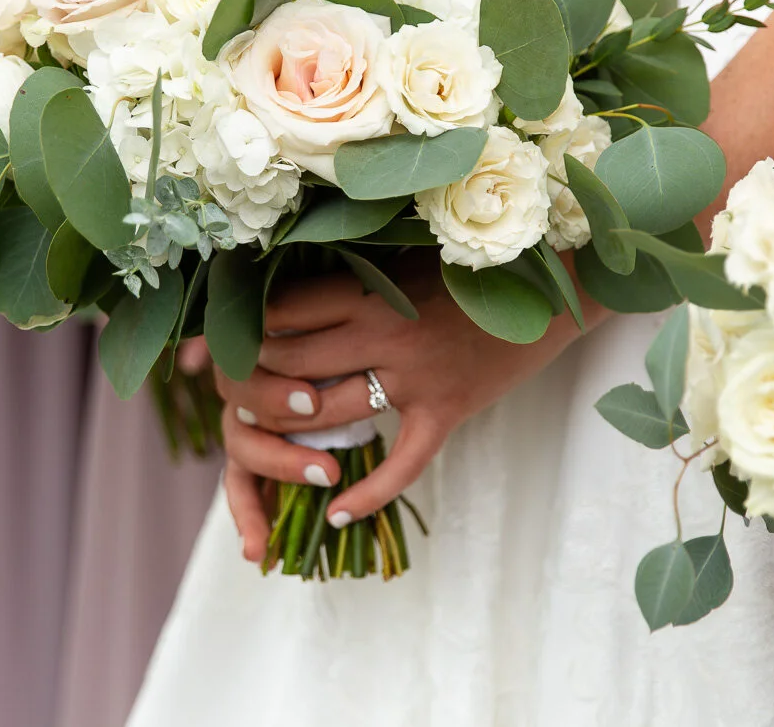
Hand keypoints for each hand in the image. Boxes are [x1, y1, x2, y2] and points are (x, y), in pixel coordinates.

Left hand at [217, 260, 597, 562]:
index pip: (281, 312)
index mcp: (368, 288)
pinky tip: (336, 514)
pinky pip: (399, 465)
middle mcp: (384, 332)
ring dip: (286, 431)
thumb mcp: (402, 259)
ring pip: (328, 412)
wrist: (550, 290)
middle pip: (291, 362)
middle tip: (230, 391)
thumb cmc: (469, 269)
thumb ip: (350, 276)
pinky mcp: (446, 411)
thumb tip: (280, 283)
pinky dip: (365, 494)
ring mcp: (415, 376)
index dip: (242, 330)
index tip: (223, 340)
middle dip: (250, 381)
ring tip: (264, 441)